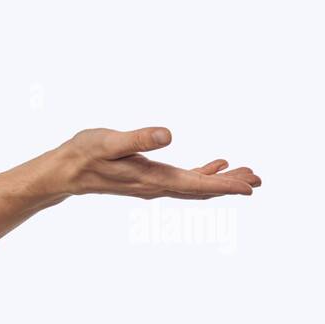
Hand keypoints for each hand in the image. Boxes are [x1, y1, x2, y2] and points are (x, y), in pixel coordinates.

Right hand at [60, 126, 258, 199]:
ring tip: (245, 174)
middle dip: (231, 184)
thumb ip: (138, 138)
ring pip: (195, 186)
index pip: (196, 185)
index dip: (225, 185)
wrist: (66, 170)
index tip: (250, 186)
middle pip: (202, 189)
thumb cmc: (85, 153)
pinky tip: (214, 165)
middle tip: (258, 179)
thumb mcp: (110, 141)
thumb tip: (169, 134)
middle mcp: (156, 186)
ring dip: (220, 181)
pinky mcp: (148, 178)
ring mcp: (153, 184)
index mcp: (152, 178)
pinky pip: (183, 180)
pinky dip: (202, 175)